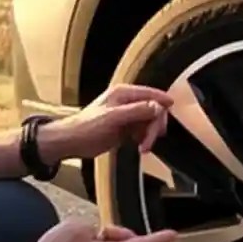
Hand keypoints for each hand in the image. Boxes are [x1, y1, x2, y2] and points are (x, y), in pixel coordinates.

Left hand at [42, 83, 172, 161]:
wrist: (72, 142)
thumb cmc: (87, 127)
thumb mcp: (113, 118)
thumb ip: (137, 111)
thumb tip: (158, 107)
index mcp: (124, 93)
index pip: (151, 94)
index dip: (162, 102)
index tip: (170, 113)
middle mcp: (127, 102)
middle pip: (153, 110)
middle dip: (154, 126)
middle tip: (149, 141)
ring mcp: (127, 116)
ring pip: (150, 122)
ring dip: (149, 135)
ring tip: (142, 147)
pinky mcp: (126, 128)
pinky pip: (143, 131)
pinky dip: (144, 139)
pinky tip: (139, 146)